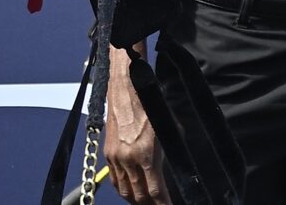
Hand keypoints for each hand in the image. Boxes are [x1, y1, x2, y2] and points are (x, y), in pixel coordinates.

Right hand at [104, 54, 173, 204]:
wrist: (125, 91)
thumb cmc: (150, 105)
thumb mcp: (168, 127)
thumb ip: (171, 147)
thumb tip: (177, 161)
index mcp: (146, 153)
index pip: (154, 189)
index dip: (162, 202)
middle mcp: (129, 159)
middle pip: (138, 194)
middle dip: (149, 204)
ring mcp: (116, 158)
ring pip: (124, 190)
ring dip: (135, 200)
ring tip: (145, 204)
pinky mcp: (108, 153)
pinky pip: (114, 179)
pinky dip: (122, 190)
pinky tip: (129, 193)